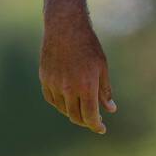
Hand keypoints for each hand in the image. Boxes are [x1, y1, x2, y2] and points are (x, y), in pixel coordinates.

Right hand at [39, 7, 116, 133]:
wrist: (65, 27)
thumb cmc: (88, 45)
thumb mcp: (102, 67)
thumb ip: (105, 90)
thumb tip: (110, 109)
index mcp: (86, 86)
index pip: (90, 116)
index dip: (96, 125)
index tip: (101, 128)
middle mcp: (68, 89)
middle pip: (75, 116)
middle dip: (86, 121)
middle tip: (93, 119)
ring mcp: (54, 84)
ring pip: (63, 109)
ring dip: (73, 112)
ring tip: (82, 108)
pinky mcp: (44, 79)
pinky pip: (52, 99)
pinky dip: (60, 103)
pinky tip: (67, 100)